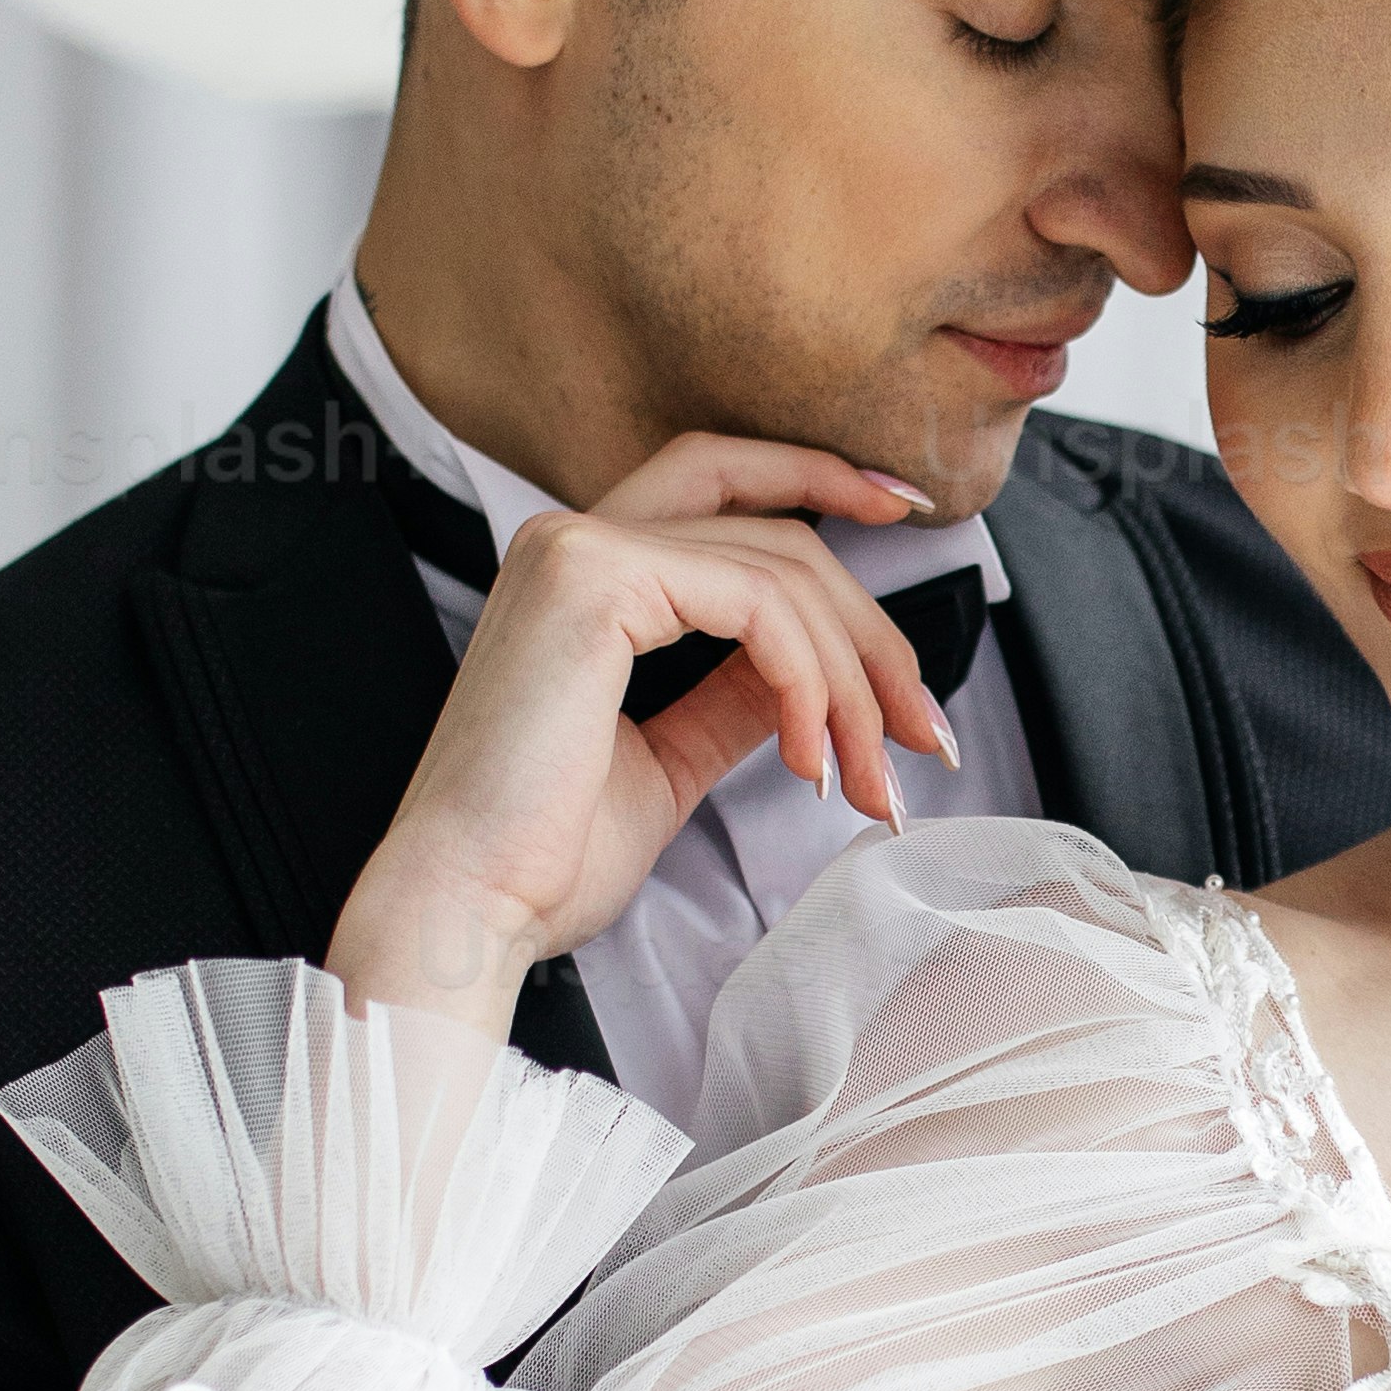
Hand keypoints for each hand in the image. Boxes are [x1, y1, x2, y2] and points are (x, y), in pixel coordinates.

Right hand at [328, 433, 962, 1039]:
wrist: (468, 910)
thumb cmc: (542, 858)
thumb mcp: (668, 760)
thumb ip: (734, 696)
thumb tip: (810, 672)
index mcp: (581, 574)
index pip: (724, 485)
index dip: (819, 480)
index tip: (907, 513)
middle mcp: (572, 540)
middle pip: (775, 531)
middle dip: (871, 632)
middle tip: (923, 731)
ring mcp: (578, 548)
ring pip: (782, 570)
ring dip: (853, 683)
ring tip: (873, 777)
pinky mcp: (595, 579)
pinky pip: (758, 603)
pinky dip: (809, 680)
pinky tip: (810, 758)